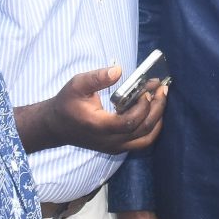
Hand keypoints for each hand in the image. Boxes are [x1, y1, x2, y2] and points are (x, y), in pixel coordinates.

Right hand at [19, 66, 166, 154]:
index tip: (146, 90)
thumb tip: (118, 70)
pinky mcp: (118, 147)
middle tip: (162, 89)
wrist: (56, 126)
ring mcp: (114, 146)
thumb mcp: (76, 85)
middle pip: (142, 130)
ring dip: (157, 119)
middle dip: (157, 108)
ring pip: (145, 139)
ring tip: (161, 98)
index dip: (142, 107)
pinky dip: (152, 127)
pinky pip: (141, 142)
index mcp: (99, 126)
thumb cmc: (67, 103)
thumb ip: (96, 78)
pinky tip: (154, 110)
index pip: (129, 122)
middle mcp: (109, 141)